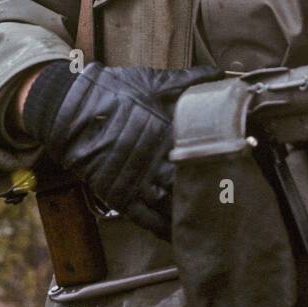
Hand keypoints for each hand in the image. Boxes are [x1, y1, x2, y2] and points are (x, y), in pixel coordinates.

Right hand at [21, 63, 220, 238]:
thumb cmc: (112, 92)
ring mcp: (139, 181)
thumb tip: (219, 72)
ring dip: (191, 211)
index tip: (238, 163)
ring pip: (173, 205)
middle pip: (191, 181)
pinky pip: (148, 220)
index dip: (221, 158)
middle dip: (209, 187)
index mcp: (169, 132)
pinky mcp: (121, 196)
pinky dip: (165, 229)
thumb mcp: (152, 81)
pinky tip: (180, 234)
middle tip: (229, 196)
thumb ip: (188, 80)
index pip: (204, 151)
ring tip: (212, 219)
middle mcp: (157, 160)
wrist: (69, 110)